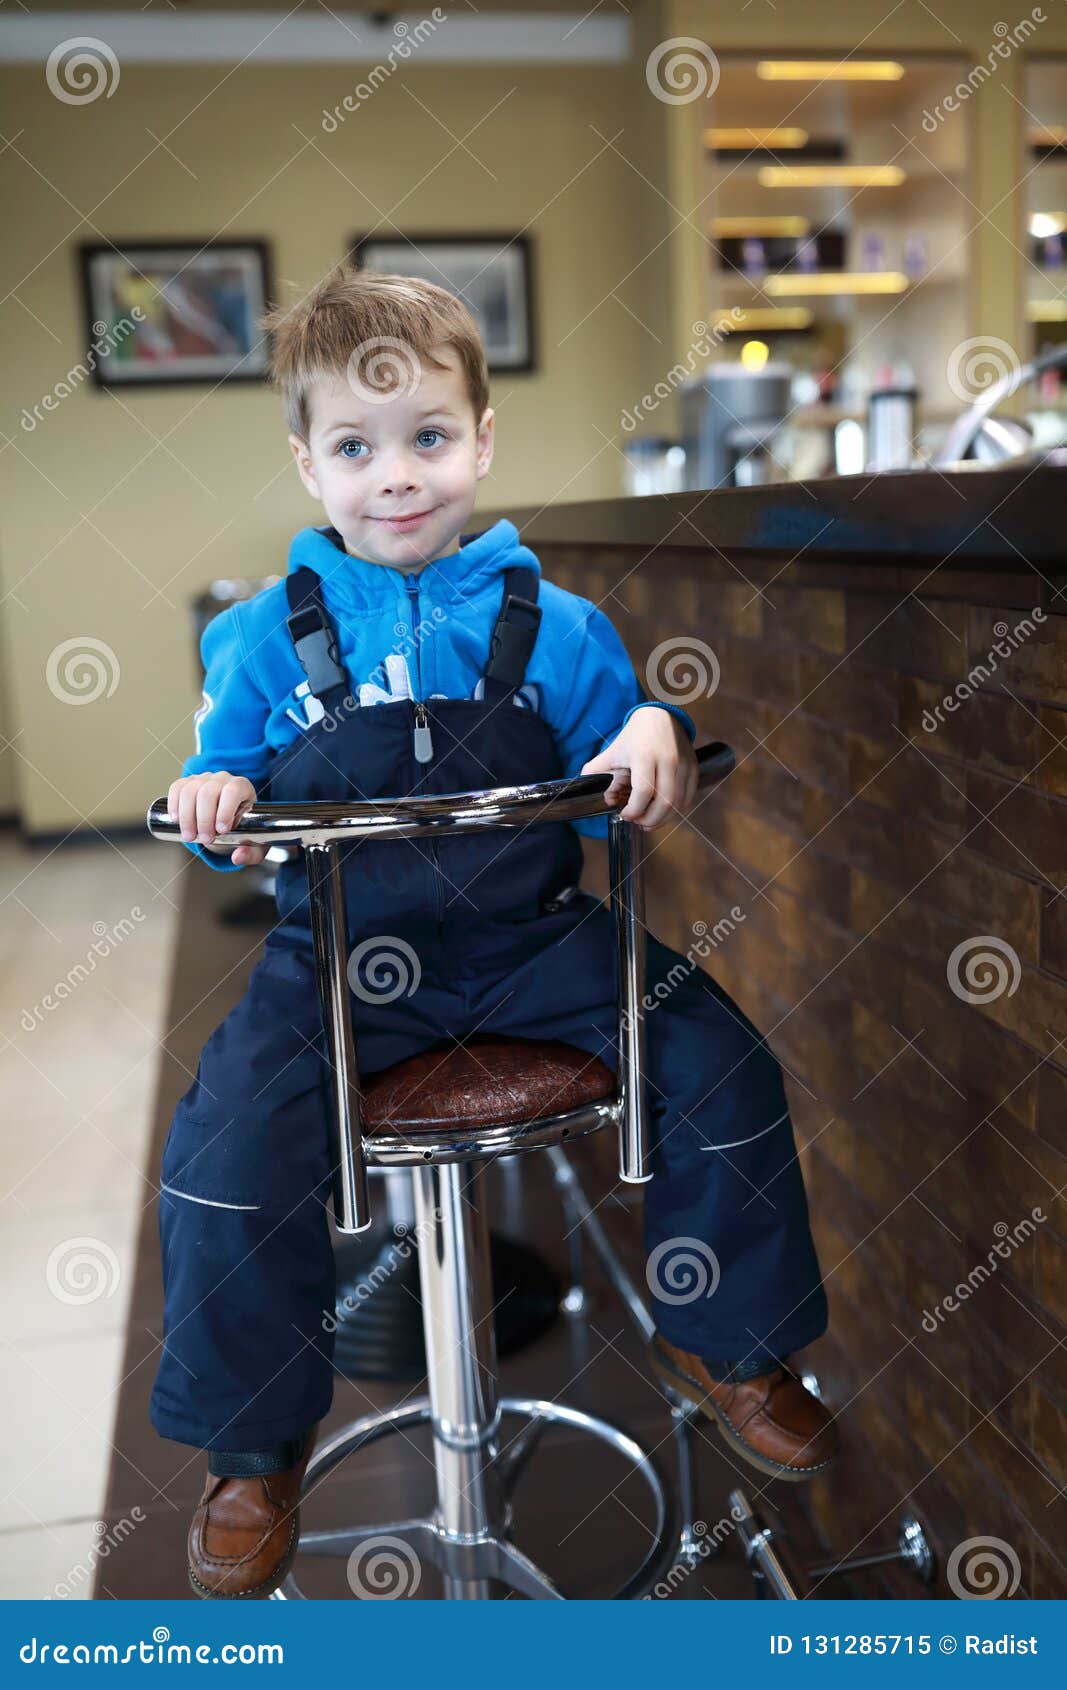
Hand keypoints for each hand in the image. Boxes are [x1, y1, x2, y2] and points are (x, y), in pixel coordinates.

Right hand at [167, 771, 266, 866]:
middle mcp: (223, 779)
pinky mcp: (188, 783)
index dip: (225, 810)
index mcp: (243, 787)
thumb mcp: (255, 842)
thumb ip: (251, 853)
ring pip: (190, 791)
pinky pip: (177, 788)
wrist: (230, 818)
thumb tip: (237, 857)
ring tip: (190, 836)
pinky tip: (176, 820)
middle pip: (208, 792)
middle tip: (205, 839)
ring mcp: (203, 779)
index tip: (222, 830)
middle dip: (204, 819)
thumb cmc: (245, 827)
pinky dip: (174, 804)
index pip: (233, 791)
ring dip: (187, 816)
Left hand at [579, 710, 698, 830]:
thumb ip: (596, 770)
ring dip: (663, 818)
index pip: (643, 791)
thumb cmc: (634, 736)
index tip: (625, 815)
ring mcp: (683, 764)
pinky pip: (688, 797)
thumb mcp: (612, 750)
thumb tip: (586, 789)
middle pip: (665, 802)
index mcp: (644, 755)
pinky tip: (663, 810)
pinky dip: (676, 809)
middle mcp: (667, 760)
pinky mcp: (693, 768)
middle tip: (638, 823)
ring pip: (678, 803)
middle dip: (650, 820)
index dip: (634, 810)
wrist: (660, 716)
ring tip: (649, 819)